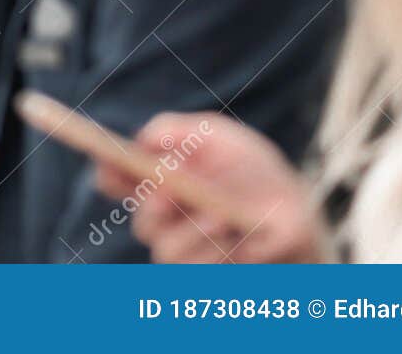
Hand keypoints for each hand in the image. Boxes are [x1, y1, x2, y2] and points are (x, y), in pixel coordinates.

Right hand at [93, 112, 325, 262]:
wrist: (294, 209)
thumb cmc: (251, 168)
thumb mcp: (217, 135)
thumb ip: (176, 128)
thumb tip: (145, 139)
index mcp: (157, 181)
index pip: (115, 179)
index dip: (106, 172)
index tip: (108, 161)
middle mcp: (163, 217)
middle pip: (141, 220)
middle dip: (153, 206)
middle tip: (171, 191)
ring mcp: (182, 247)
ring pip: (164, 249)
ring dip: (191, 233)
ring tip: (219, 218)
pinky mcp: (205, 271)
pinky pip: (195, 272)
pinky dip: (215, 252)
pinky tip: (236, 239)